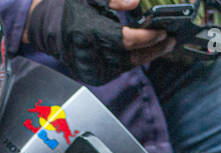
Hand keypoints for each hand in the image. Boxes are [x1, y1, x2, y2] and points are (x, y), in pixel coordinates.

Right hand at [24, 0, 174, 85]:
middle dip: (154, 48)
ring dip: (148, 55)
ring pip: (128, 65)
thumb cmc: (72, 8)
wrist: (50, 29)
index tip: (163, 30)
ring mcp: (92, 68)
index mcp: (88, 31)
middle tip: (170, 40)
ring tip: (163, 45)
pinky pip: (121, 70)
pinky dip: (135, 61)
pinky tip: (146, 52)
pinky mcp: (95, 76)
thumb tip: (135, 2)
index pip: (125, 40)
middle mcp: (90, 54)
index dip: (147, 37)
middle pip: (131, 56)